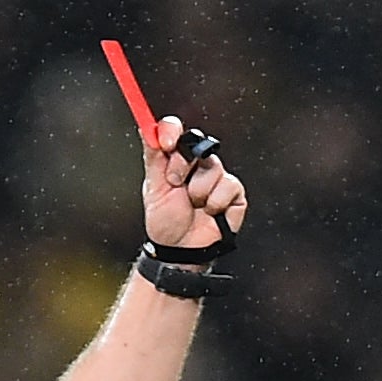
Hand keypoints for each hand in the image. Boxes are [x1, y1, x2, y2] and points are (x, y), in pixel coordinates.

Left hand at [143, 113, 247, 251]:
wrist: (181, 250)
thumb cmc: (166, 221)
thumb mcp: (153, 187)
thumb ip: (152, 156)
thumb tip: (147, 130)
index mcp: (175, 158)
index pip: (176, 130)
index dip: (172, 131)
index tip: (166, 142)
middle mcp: (198, 163)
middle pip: (196, 144)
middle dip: (182, 165)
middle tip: (175, 183)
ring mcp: (217, 177)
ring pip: (213, 168)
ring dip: (198, 191)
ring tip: (193, 204)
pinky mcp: (234, 193)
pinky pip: (228, 186)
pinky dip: (215, 202)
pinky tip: (209, 212)